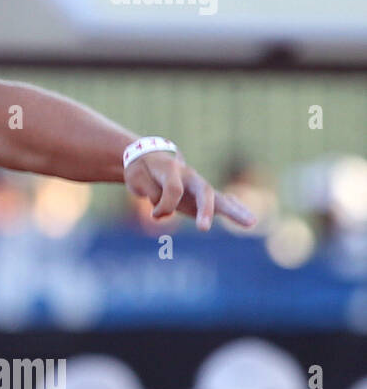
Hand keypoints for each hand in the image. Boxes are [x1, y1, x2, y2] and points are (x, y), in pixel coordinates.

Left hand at [124, 151, 256, 231]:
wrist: (148, 159)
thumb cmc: (141, 169)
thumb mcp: (137, 177)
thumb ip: (151, 191)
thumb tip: (162, 211)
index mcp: (173, 169)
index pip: (173, 190)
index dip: (162, 205)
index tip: (154, 214)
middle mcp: (190, 176)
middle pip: (204, 191)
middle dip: (205, 210)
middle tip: (203, 229)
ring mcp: (197, 186)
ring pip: (218, 198)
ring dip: (234, 211)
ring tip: (251, 222)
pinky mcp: (199, 198)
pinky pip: (219, 203)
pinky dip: (233, 209)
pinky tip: (247, 219)